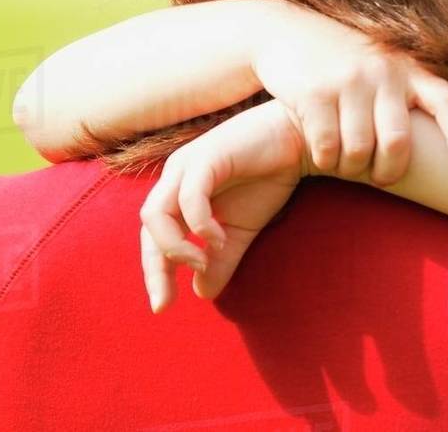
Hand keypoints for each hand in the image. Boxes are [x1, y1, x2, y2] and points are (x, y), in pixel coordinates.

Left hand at [138, 99, 307, 312]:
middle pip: (148, 226)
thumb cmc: (268, 179)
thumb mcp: (241, 230)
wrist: (299, 142)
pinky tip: (218, 239)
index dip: (155, 272)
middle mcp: (175, 177)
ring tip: (202, 262)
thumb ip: (221, 259)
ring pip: (156, 212)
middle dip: (154, 267)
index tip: (164, 306)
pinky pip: (190, 195)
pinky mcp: (208, 156)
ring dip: (174, 246)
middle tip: (167, 301)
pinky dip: (199, 223)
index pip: (154, 237)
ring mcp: (188, 165)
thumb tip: (202, 293)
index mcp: (179, 193)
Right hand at [252, 0, 447, 185]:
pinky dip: (326, 160)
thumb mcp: (390, 63)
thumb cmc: (348, 59)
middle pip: (398, 142)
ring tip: (347, 165)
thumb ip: (424, 83)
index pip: (446, 101)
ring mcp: (348, 81)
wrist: (287, 31)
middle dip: (389, 172)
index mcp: (408, 69)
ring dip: (352, 168)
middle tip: (380, 179)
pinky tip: (323, 155)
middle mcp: (383, 72)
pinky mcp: (315, 92)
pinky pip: (327, 147)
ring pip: (360, 150)